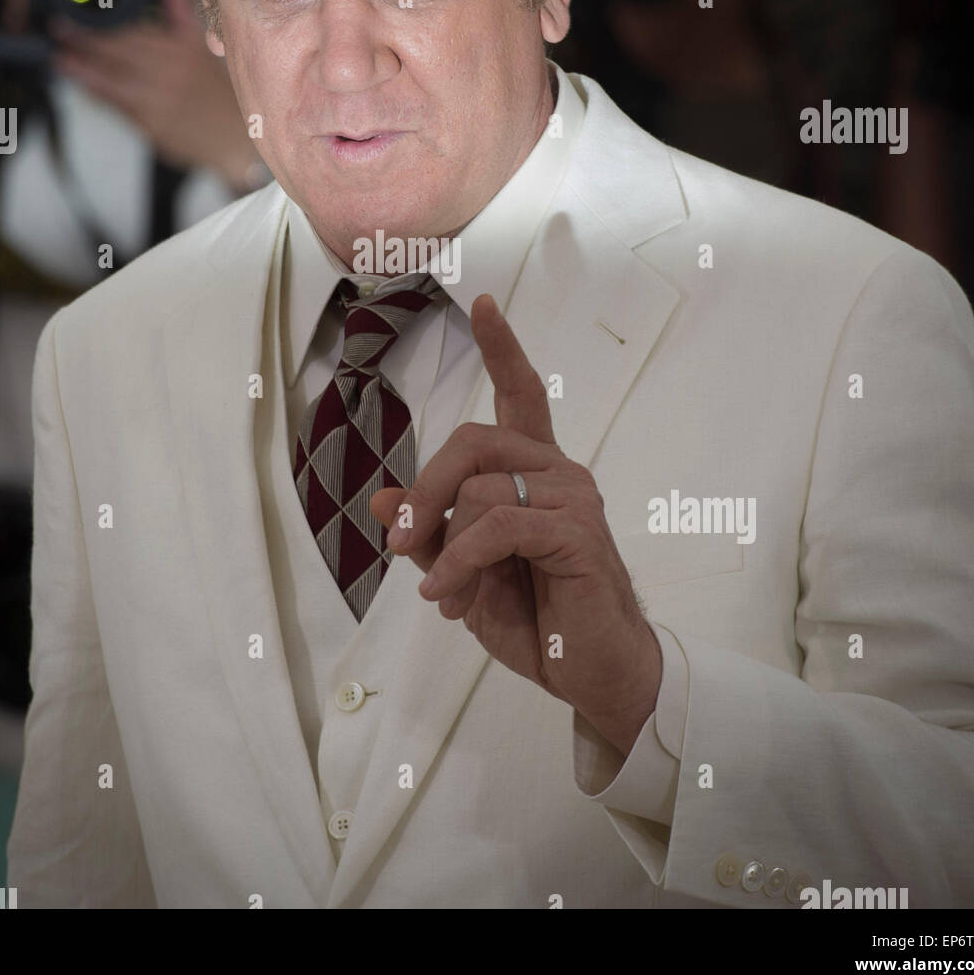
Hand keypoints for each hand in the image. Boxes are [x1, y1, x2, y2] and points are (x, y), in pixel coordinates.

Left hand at [50, 0, 262, 182]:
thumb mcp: (203, 49)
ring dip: (83, 66)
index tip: (79, 11)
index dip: (104, 21)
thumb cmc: (216, 94)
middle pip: (120, 50)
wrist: (235, 138)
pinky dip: (97, 93)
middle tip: (59, 28)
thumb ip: (181, 14)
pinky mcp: (154, 124)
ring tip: (60, 57)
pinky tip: (81, 84)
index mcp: (182, 48)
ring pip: (114, 77)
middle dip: (85, 39)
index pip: (136, 29)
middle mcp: (171, 70)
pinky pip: (118, 105)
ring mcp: (161, 98)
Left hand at [368, 293, 661, 755]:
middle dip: (426, 488)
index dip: (502, 348)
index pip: (522, 394)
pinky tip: (449, 597)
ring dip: (444, 546)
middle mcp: (559, 471)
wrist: (593, 672)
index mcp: (535, 473)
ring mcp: (574, 496)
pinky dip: (459, 561)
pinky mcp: (577, 530)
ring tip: (442, 594)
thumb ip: (431, 534)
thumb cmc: (537, 620)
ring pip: (480, 487)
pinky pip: (497, 524)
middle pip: (473, 441)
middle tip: (403, 541)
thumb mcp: (464, 575)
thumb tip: (380, 498)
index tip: (486, 301)